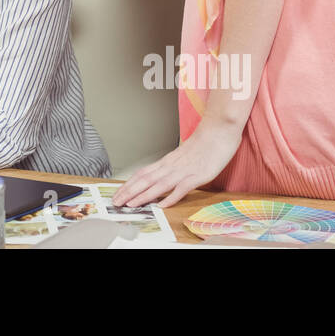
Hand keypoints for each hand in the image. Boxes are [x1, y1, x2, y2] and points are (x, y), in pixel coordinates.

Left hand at [110, 118, 242, 209]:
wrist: (219, 130)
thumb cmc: (204, 143)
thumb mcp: (184, 156)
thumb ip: (173, 167)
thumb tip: (163, 178)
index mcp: (167, 161)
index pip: (143, 174)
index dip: (129, 185)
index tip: (118, 194)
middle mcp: (172, 166)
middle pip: (145, 179)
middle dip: (129, 192)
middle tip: (115, 202)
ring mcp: (184, 170)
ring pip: (158, 184)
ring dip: (143, 196)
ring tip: (130, 205)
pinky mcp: (198, 175)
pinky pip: (181, 188)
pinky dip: (170, 197)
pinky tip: (162, 206)